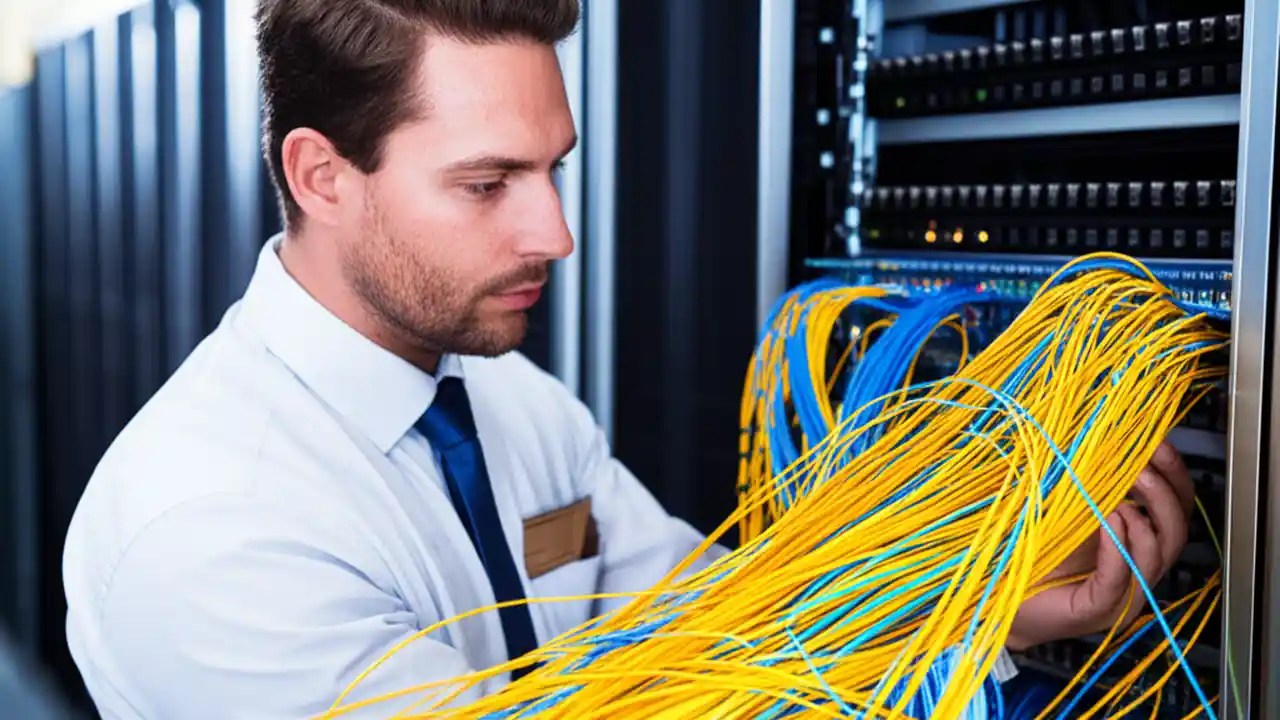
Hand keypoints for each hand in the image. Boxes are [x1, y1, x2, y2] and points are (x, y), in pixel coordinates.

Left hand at [1006, 441, 1192, 651]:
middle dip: (1164, 494)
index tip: (1160, 444)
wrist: (999, 594)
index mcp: (1134, 539)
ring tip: (1122, 496)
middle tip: (1143, 468)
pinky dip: (1118, 548)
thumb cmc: (1030, 550)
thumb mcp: (1063, 507)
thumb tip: (1097, 436)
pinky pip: (1119, 579)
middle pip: (1176, 531)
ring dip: (1144, 521)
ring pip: (1157, 556)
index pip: (1174, 506)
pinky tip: (1110, 522)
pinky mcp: (1096, 608)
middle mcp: (1137, 566)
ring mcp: (1122, 591)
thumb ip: (1087, 482)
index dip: (1173, 474)